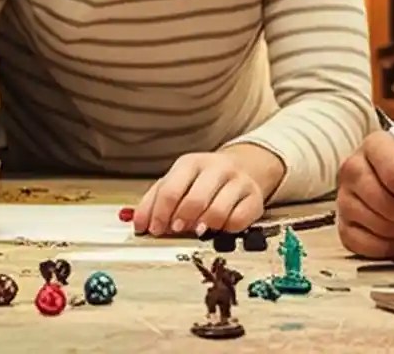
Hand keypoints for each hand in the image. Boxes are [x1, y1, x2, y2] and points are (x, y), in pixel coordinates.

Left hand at [133, 151, 268, 236]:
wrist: (243, 168)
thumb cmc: (202, 181)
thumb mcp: (176, 182)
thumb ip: (154, 202)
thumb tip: (139, 224)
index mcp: (191, 163)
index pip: (170, 189)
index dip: (160, 213)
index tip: (154, 229)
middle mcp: (216, 168)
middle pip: (194, 200)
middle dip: (181, 220)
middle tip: (177, 230)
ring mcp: (238, 182)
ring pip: (217, 211)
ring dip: (203, 226)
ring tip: (198, 230)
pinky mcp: (255, 198)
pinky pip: (239, 220)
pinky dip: (226, 229)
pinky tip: (219, 228)